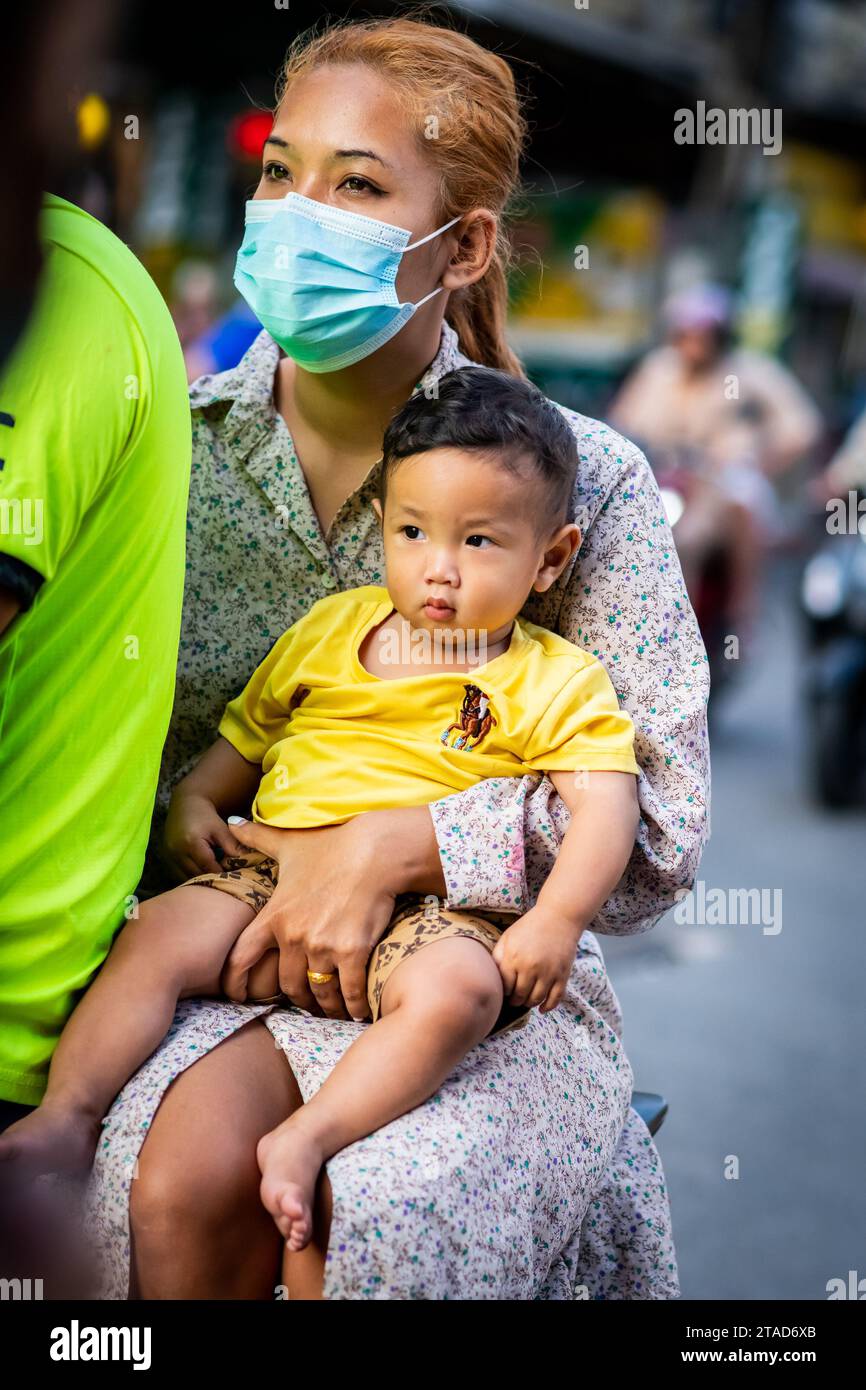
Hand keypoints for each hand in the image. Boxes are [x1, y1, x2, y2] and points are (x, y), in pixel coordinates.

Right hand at [161, 791, 244, 880]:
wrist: (185, 805)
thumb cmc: (205, 816)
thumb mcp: (221, 828)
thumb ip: (233, 845)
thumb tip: (248, 861)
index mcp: (191, 843)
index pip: (209, 867)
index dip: (223, 875)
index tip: (237, 879)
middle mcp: (176, 853)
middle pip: (197, 876)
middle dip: (213, 880)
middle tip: (229, 882)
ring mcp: (169, 858)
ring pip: (188, 879)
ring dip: (203, 881)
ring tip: (217, 879)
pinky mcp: (166, 861)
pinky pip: (181, 876)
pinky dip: (193, 878)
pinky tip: (204, 875)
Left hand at [220, 813, 400, 1021]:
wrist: (375, 851)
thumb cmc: (332, 846)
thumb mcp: (289, 843)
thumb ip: (258, 838)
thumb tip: (234, 822)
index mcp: (275, 915)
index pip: (241, 957)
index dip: (235, 982)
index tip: (239, 997)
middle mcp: (294, 936)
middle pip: (286, 985)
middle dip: (296, 998)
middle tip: (305, 1003)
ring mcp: (323, 946)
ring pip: (318, 992)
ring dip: (325, 1007)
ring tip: (332, 1011)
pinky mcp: (353, 952)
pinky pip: (349, 992)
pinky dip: (353, 1006)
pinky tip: (358, 1012)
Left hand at [491, 907, 582, 1013]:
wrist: (558, 917)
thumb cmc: (529, 927)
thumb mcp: (508, 937)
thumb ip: (497, 957)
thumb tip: (490, 977)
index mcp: (513, 958)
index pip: (505, 987)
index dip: (504, 991)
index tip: (506, 990)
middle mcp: (530, 967)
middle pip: (519, 996)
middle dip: (515, 1000)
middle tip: (514, 999)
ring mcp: (548, 973)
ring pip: (535, 1000)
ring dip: (529, 1003)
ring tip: (526, 999)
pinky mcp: (562, 975)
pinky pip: (555, 999)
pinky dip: (548, 1007)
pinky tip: (542, 1008)